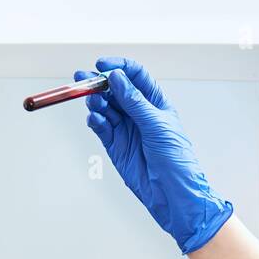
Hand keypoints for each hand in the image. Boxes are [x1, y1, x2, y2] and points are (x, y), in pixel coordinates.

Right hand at [79, 56, 232, 253]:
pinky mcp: (116, 146)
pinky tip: (94, 118)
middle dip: (98, 82)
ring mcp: (126, 129)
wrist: (172, 193)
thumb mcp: (157, 124)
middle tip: (82, 79)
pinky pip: (101, 127)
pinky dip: (95, 120)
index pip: (134, 75)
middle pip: (114, 89)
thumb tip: (116, 78)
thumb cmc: (176, 159)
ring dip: (96, 101)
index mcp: (155, 102)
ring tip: (93, 102)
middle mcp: (139, 113)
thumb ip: (134, 101)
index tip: (102, 65)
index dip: (118, 67)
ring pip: (105, 107)